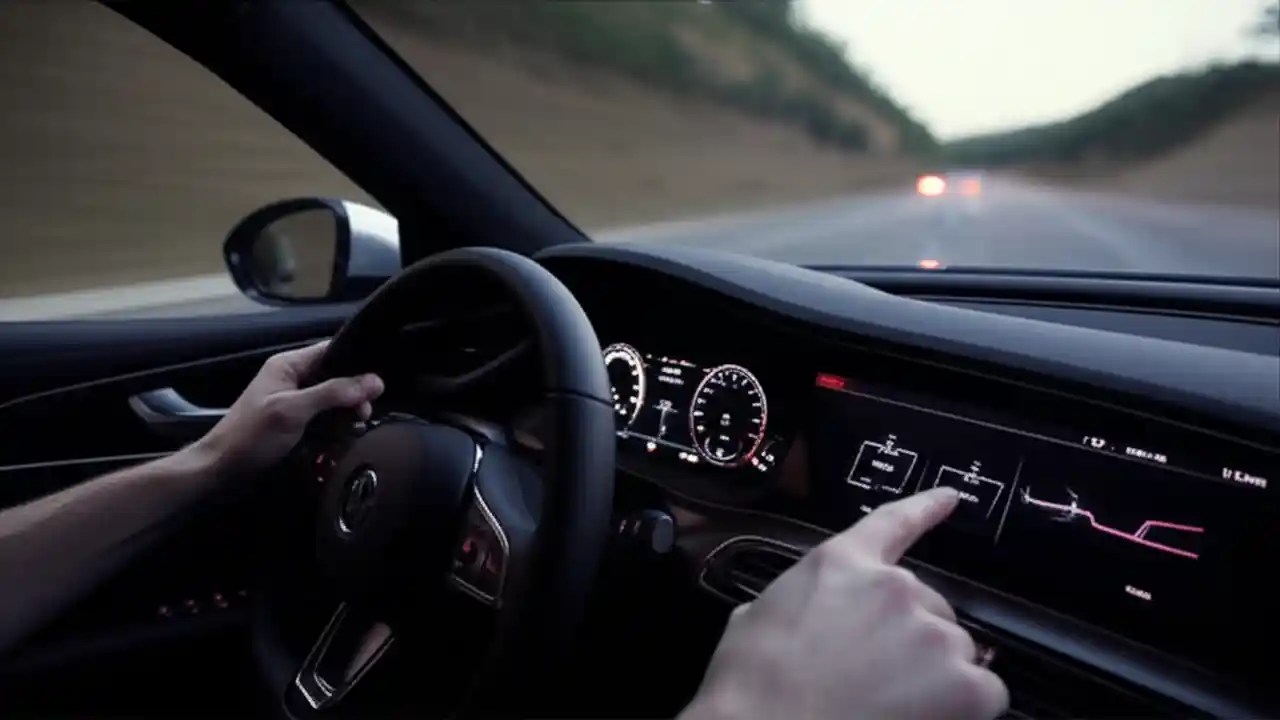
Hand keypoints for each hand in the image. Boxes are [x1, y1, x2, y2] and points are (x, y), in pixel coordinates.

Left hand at [194, 341, 383, 480]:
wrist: (222, 469)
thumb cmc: (252, 435)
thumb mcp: (294, 410)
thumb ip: (333, 393)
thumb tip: (375, 381)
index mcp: (288, 365)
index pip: (331, 351)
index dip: (356, 363)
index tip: (377, 385)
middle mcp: (293, 379)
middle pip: (337, 377)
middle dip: (354, 394)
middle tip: (364, 415)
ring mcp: (295, 401)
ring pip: (334, 399)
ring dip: (347, 413)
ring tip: (354, 428)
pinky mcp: (297, 423)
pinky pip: (326, 418)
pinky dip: (337, 426)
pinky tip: (343, 437)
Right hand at [683, 487, 1007, 719]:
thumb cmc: (750, 686)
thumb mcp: (755, 618)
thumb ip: (798, 602)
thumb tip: (806, 618)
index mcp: (840, 565)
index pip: (892, 524)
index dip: (925, 508)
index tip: (950, 498)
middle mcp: (894, 588)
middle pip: (928, 606)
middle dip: (911, 637)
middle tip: (876, 675)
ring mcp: (932, 634)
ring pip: (955, 650)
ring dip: (934, 673)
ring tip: (890, 702)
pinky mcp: (964, 684)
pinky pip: (984, 691)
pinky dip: (963, 708)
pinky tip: (923, 717)